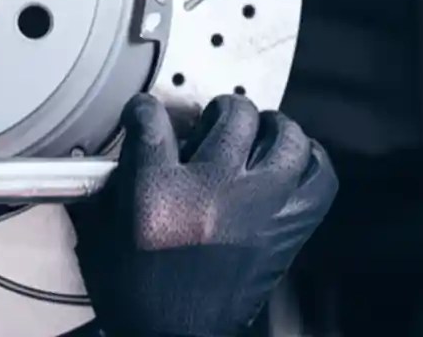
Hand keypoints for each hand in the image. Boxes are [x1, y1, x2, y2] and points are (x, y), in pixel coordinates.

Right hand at [68, 94, 337, 336]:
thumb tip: (127, 153)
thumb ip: (112, 183)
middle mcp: (214, 190)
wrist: (173, 335)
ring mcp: (258, 207)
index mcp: (158, 190)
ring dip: (271, 127)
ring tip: (259, 131)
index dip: (145, 109)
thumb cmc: (138, 293)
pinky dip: (309, 162)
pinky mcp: (286, 229)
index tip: (145, 113)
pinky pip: (319, 177)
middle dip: (220, 109)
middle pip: (233, 114)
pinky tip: (292, 161)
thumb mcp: (103, 231)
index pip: (153, 119)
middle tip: (212, 122)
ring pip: (285, 136)